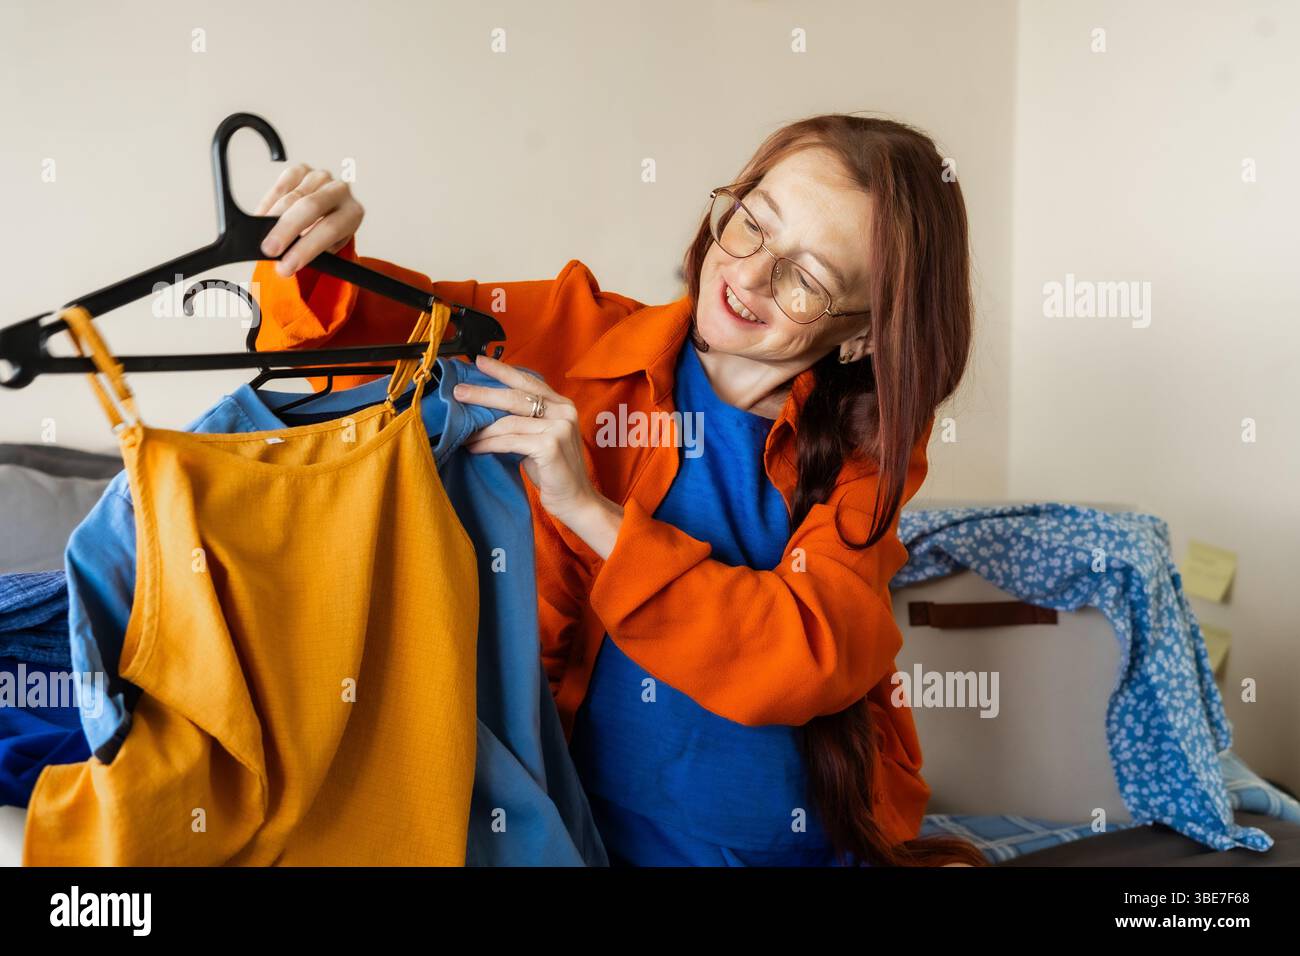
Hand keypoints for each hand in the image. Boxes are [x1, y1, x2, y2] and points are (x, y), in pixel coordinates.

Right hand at [254, 164, 364, 275]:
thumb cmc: (328, 234)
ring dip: (273, 220)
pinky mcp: (302, 170)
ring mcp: (320, 177)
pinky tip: (262, 218)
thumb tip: (286, 261)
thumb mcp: (328, 247)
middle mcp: (340, 190)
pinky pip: (280, 186)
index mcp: (353, 212)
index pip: (329, 229)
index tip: (287, 265)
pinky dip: (268, 204)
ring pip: (291, 197)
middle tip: (269, 249)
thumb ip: (313, 252)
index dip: (306, 248)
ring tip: (263, 238)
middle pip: (310, 207)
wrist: (329, 213)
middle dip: (286, 230)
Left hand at [458, 355, 622, 555]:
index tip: (479, 361)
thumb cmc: (555, 472)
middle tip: (459, 392)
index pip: (528, 382)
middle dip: (483, 393)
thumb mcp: (541, 438)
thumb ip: (526, 420)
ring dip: (481, 428)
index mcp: (563, 405)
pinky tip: (474, 447)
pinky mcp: (550, 445)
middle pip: (515, 397)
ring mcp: (558, 428)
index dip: (503, 371)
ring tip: (463, 432)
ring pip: (509, 422)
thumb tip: (488, 409)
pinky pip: (510, 441)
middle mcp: (564, 412)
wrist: (576, 501)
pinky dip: (488, 444)